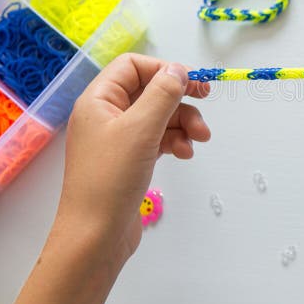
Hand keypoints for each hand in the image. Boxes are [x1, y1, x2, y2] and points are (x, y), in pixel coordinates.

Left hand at [59, 53, 211, 258]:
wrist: (95, 236)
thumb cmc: (111, 178)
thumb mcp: (140, 130)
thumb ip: (162, 95)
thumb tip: (178, 69)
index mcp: (99, 100)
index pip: (134, 67)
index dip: (164, 69)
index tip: (193, 82)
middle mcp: (107, 115)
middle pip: (151, 91)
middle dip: (180, 99)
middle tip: (208, 100)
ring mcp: (118, 139)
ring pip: (159, 116)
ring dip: (183, 123)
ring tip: (201, 138)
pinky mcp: (130, 159)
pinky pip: (158, 138)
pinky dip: (176, 141)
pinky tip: (186, 153)